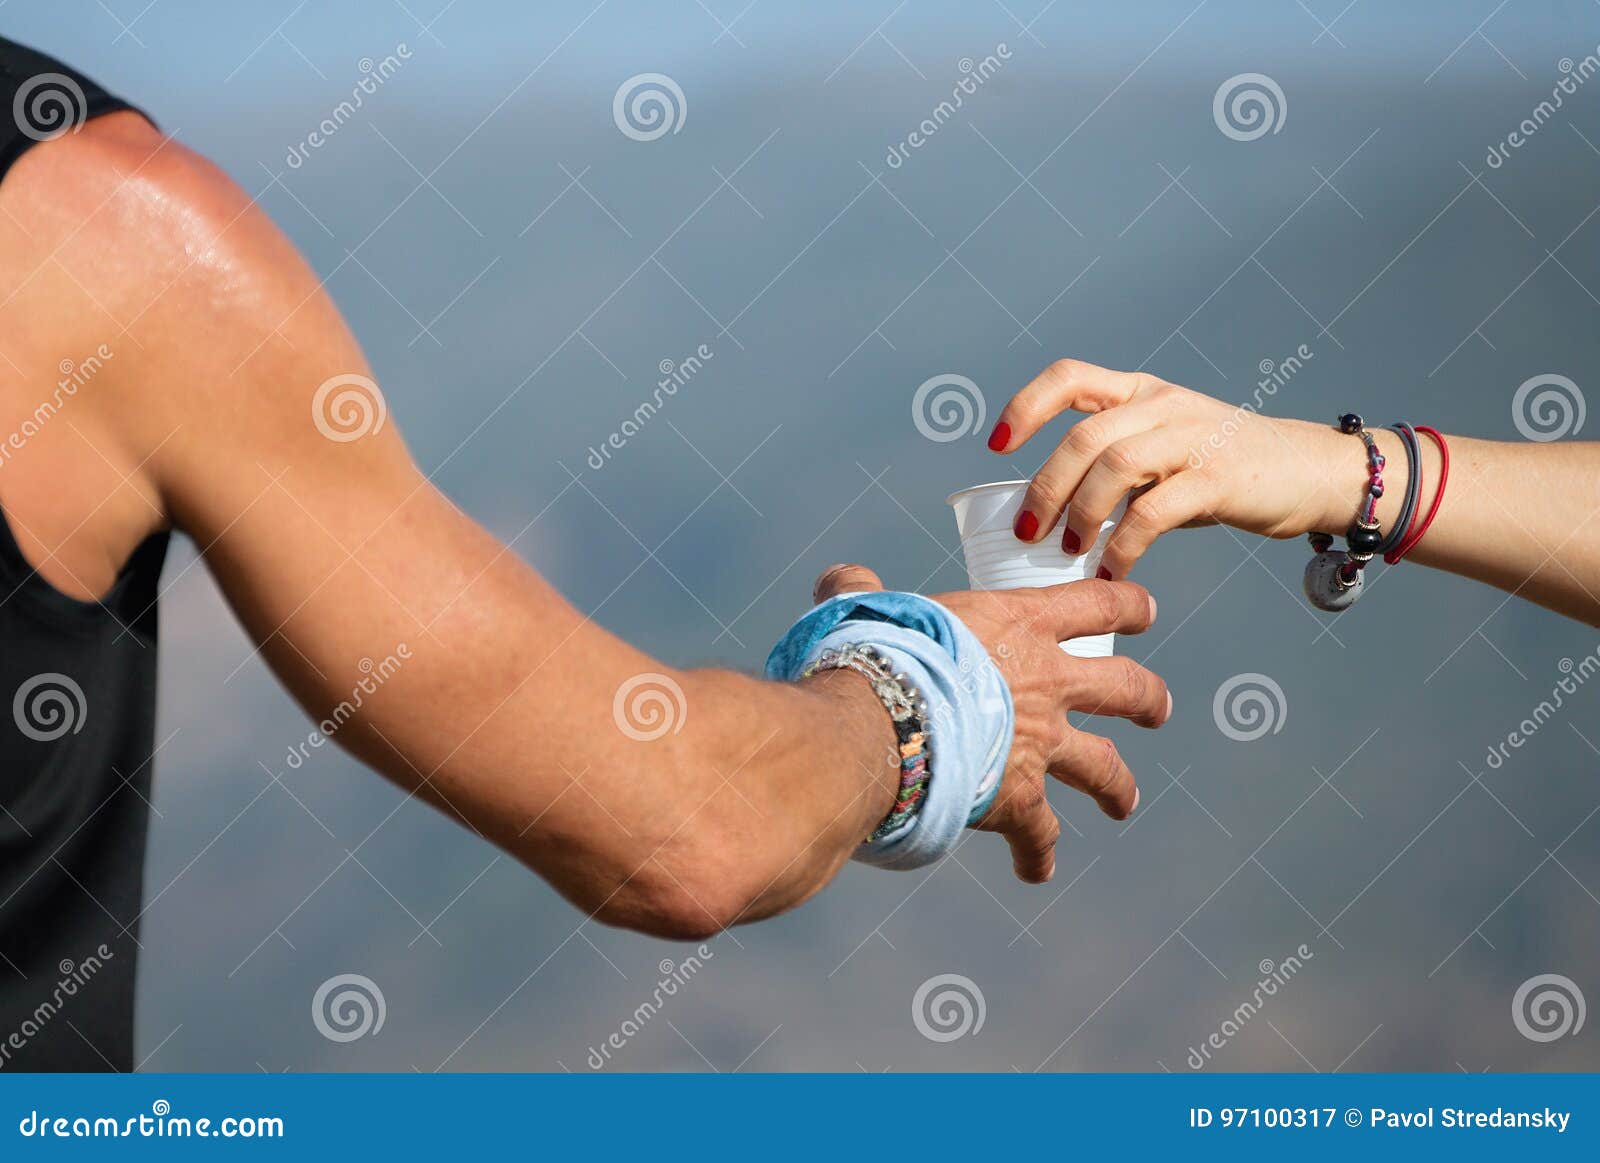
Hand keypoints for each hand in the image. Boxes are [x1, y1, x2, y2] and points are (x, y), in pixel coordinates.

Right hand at [813, 564, 1170, 883]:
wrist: (880, 721)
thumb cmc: (875, 654)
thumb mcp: (870, 608)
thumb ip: (862, 592)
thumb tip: (845, 578)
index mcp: (1020, 625)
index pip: (1096, 605)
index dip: (1127, 606)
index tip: (1146, 611)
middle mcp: (1046, 683)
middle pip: (1123, 689)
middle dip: (1146, 699)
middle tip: (1157, 710)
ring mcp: (1040, 745)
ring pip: (1102, 767)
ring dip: (1117, 786)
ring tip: (1124, 803)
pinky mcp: (1018, 800)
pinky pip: (1039, 834)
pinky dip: (1037, 854)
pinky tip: (1034, 869)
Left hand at [989, 359, 1358, 577]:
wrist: (1311, 472)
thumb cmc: (1225, 468)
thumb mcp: (1165, 448)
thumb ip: (1116, 465)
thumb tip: (1051, 510)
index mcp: (1142, 391)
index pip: (1069, 377)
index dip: (1026, 407)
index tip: (997, 447)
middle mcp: (1163, 405)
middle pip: (1084, 437)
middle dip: (1045, 487)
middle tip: (1027, 529)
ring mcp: (1193, 437)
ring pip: (1113, 468)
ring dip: (1081, 514)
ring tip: (1070, 550)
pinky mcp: (1217, 478)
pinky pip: (1153, 512)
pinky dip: (1124, 547)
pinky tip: (1112, 572)